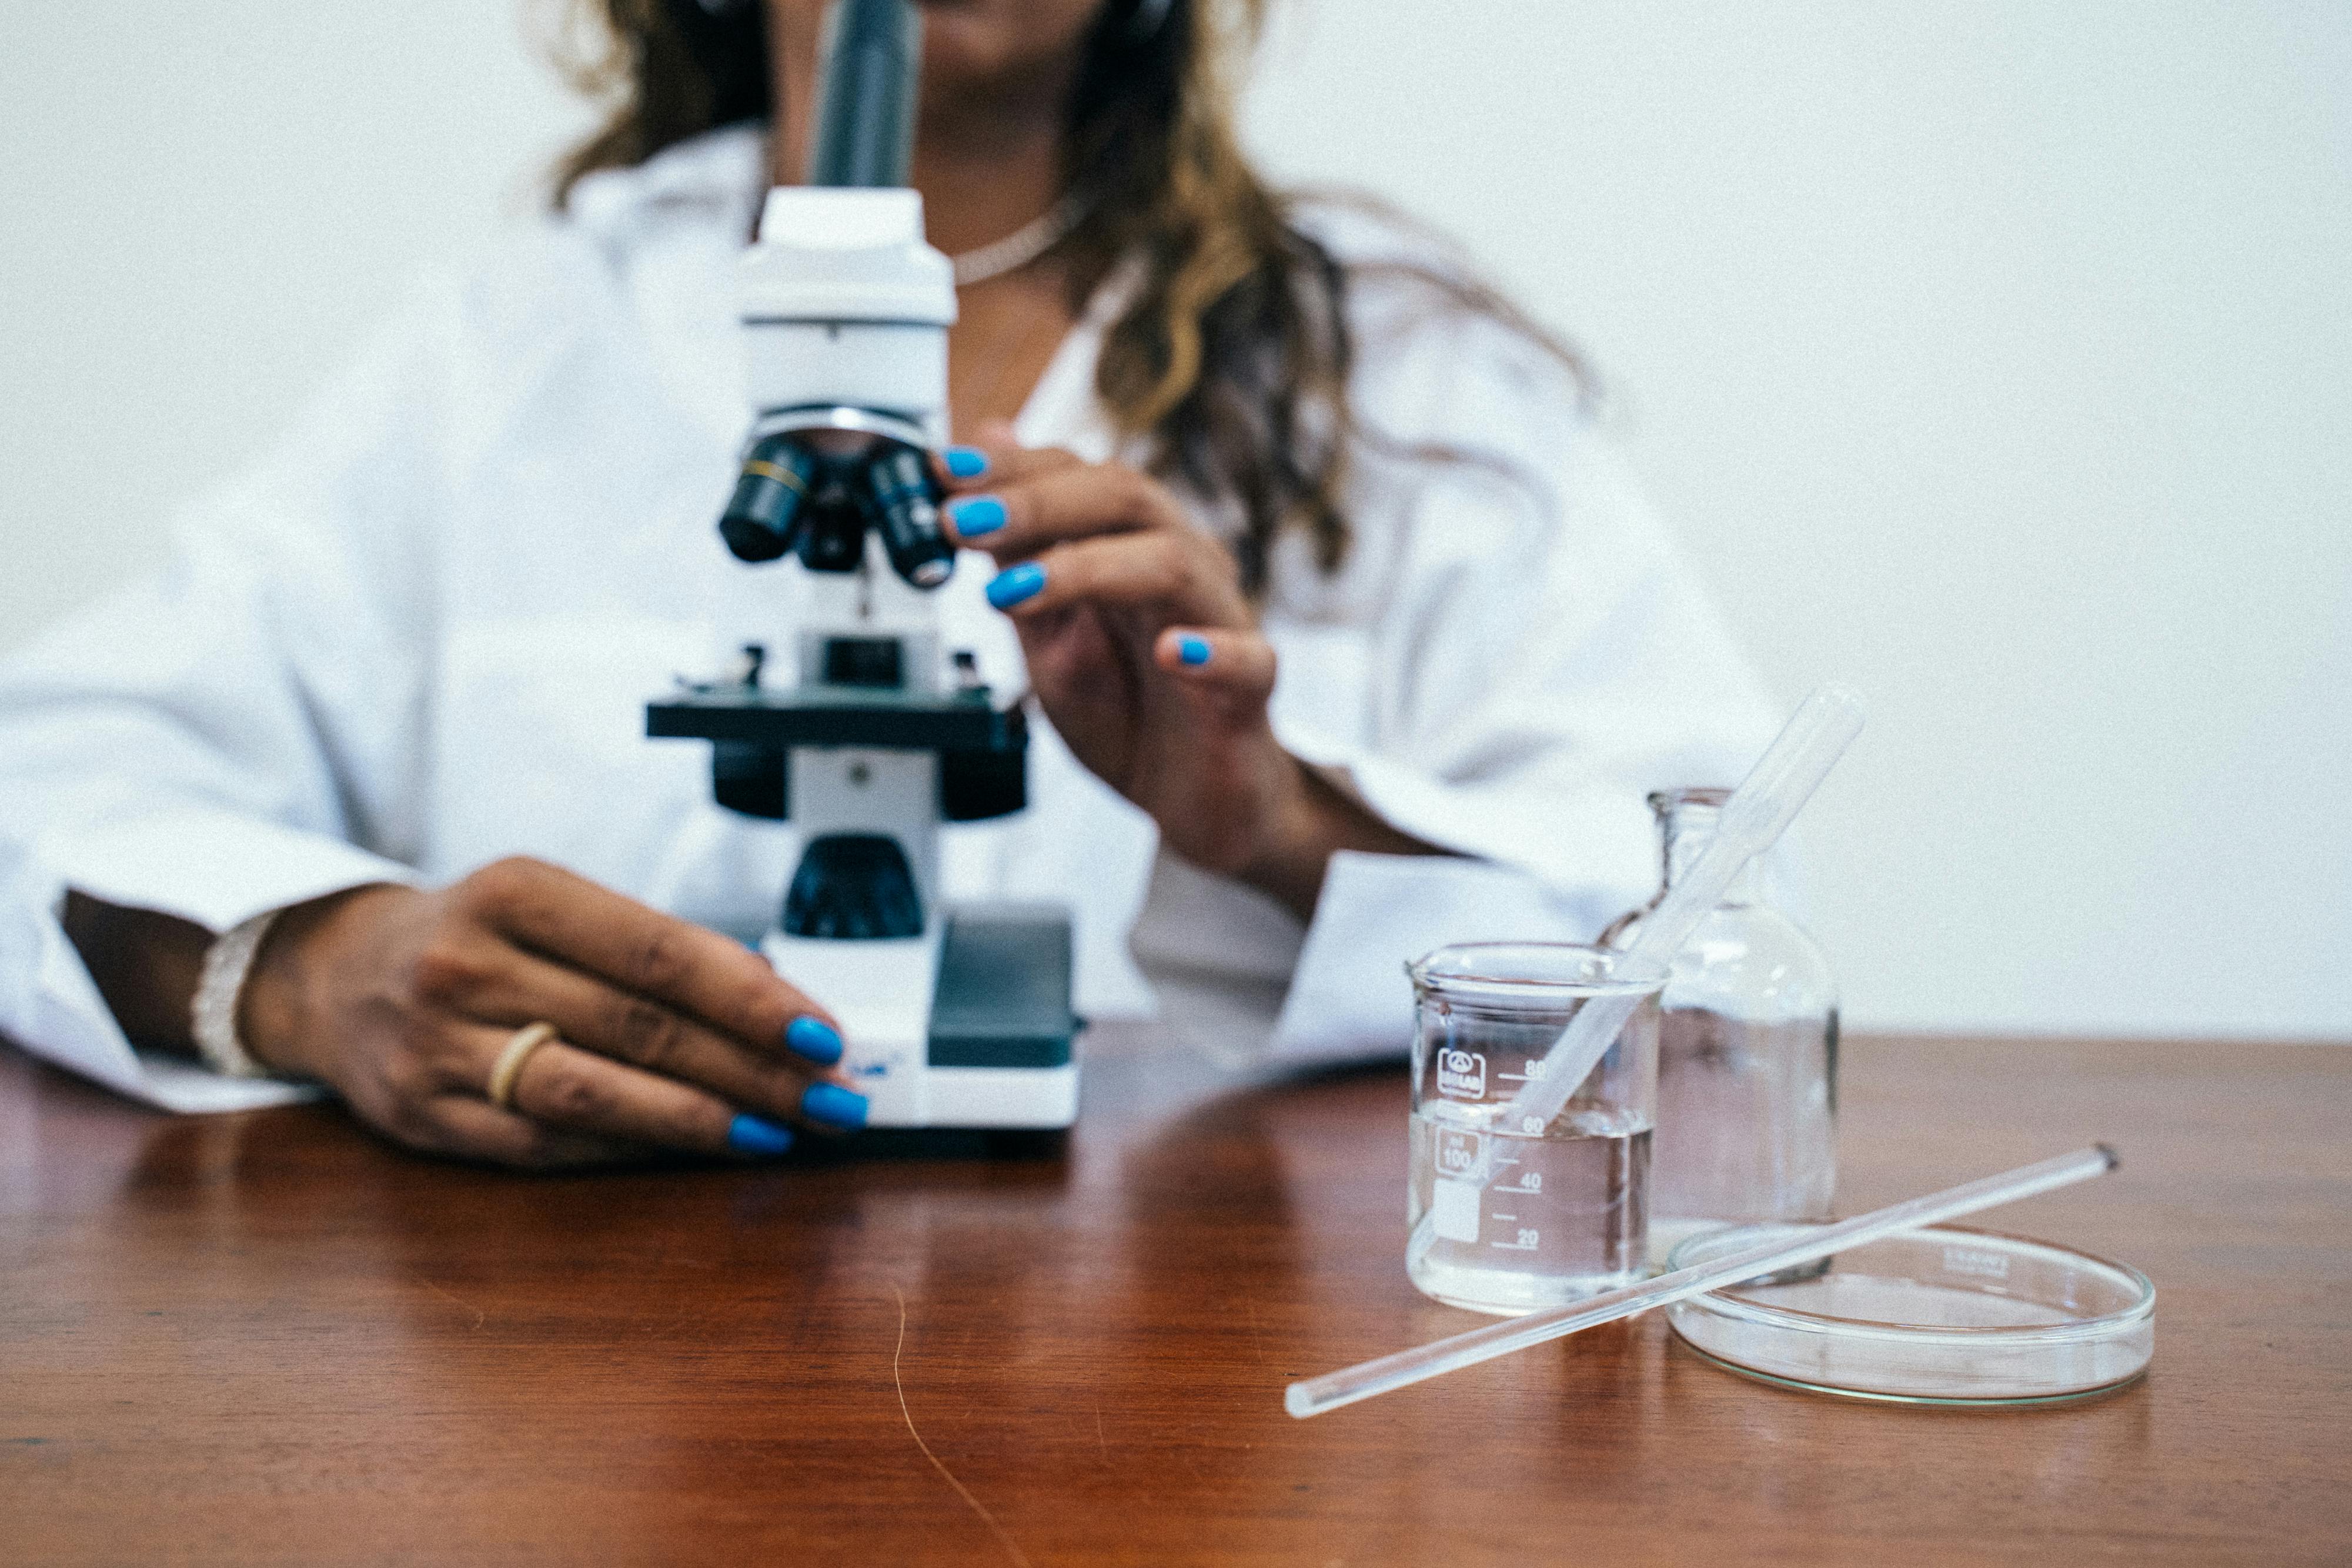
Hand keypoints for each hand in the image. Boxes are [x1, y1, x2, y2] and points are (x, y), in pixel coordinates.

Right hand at [239, 859, 866, 1167]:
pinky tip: (699, 1150)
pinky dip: (633, 1148)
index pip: (661, 952)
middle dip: (755, 1068)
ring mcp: (440, 1047)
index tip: (825, 1033)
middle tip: (834, 1096)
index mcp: (517, 893)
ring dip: (705, 1119)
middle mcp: (471, 965)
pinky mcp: (426, 1118)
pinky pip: (549, 1141)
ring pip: (597, 1092)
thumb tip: (774, 996)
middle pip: (643, 1027)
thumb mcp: (552, 905)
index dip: (752, 999)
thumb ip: (650, 947)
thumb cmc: (479, 937)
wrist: (335, 975)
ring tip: (782, 1131)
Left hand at [939, 431, 1434, 915]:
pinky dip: (1210, 652)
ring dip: (1086, 568)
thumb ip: (1015, 559)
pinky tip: (1172, 653)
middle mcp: (1178, 565)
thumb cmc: (1129, 711)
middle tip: (960, 523)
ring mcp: (1218, 621)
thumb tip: (971, 464)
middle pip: (1124, 497)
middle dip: (1034, 503)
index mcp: (1127, 543)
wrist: (1191, 799)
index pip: (1076, 475)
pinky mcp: (1248, 691)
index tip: (940, 474)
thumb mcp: (1045, 636)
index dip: (1007, 469)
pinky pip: (1246, 660)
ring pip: (1172, 563)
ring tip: (1016, 591)